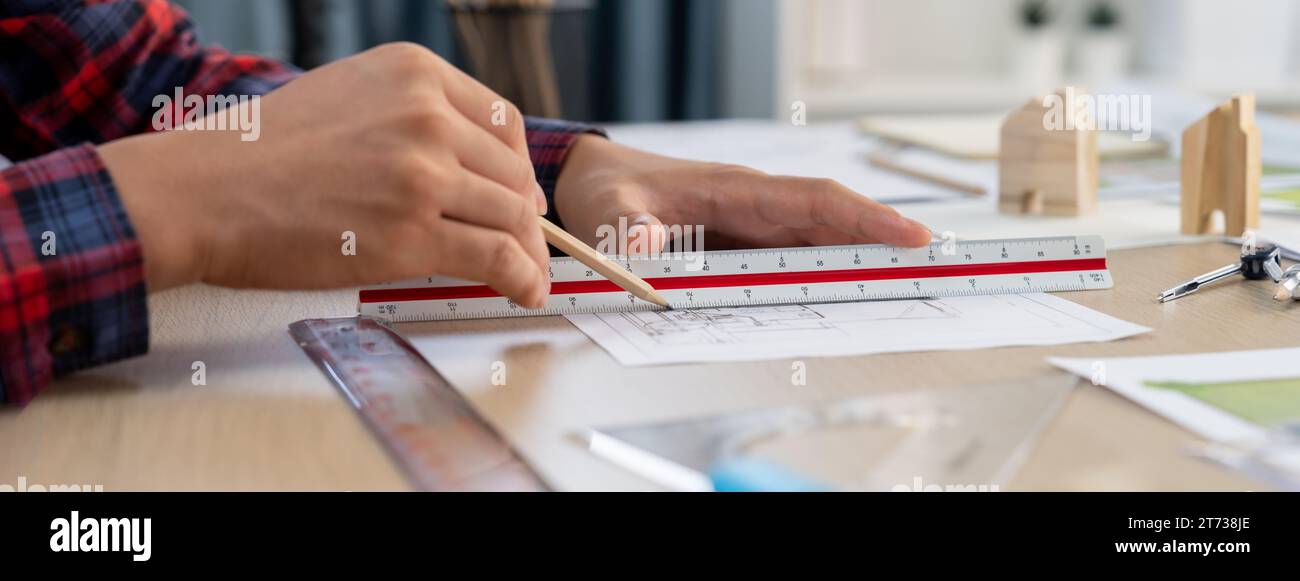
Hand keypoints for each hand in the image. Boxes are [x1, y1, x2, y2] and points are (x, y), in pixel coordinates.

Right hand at [99, 43, 552, 307]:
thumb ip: (408, 117)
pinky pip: (495, 257)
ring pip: (511, 216)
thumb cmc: (260, 153)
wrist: (201, 192)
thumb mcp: (347, 97)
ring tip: (528, 276)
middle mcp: (426, 117)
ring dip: (529, 253)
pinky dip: (521, 278)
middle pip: (512, 172)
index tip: (520, 192)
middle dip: (526, 214)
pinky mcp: (412, 234)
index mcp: (413, 73)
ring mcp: (422, 174)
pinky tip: (525, 290)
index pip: (502, 120)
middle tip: (527, 243)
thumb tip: (463, 160)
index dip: (518, 165)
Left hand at [553, 135, 932, 253]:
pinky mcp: (748, 249)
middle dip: (885, 243)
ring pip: (823, 244)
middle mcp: (758, 207)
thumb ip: (628, 232)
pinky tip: (851, 302)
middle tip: (938, 271)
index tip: (910, 235)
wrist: (598, 186)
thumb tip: (645, 251)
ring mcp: (757, 229)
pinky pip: (797, 263)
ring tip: (912, 290)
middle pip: (834, 224)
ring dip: (863, 264)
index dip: (865, 216)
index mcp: (738, 189)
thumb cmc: (609, 192)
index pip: (814, 200)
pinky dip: (827, 279)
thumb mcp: (610, 213)